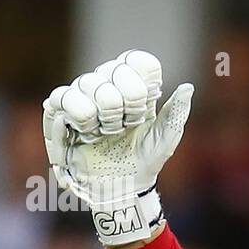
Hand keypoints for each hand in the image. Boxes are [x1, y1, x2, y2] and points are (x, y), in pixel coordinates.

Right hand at [41, 50, 193, 246]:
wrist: (122, 187)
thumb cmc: (145, 161)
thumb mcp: (166, 138)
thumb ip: (176, 112)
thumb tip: (188, 87)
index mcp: (133, 87)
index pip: (135, 61)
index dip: (140, 81)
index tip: (145, 106)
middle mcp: (107, 86)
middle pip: (111, 70)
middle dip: (124, 104)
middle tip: (125, 126)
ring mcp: (82, 97)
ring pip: (86, 82)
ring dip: (102, 112)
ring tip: (105, 132)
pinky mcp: (60, 114)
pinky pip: (61, 98)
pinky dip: (80, 117)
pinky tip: (88, 133)